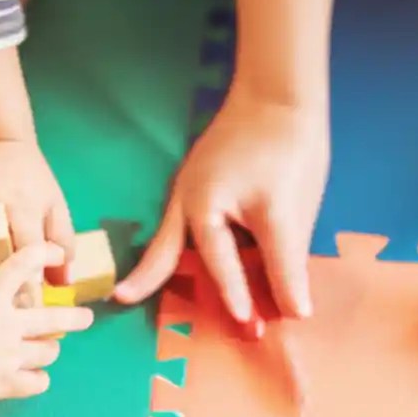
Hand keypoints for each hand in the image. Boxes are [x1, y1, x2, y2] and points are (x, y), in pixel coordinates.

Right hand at [0, 244, 94, 408]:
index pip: (22, 265)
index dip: (44, 254)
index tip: (58, 253)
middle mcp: (7, 325)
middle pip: (56, 317)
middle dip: (76, 317)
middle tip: (86, 317)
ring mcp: (11, 356)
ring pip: (50, 351)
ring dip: (50, 349)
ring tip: (48, 349)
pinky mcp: (7, 384)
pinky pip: (39, 382)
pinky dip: (38, 379)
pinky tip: (32, 377)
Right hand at [115, 87, 329, 322]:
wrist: (281, 89)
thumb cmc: (284, 151)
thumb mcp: (286, 213)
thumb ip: (286, 265)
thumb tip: (296, 312)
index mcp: (201, 208)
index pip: (219, 266)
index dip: (237, 298)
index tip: (249, 327)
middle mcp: (187, 198)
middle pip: (167, 247)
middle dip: (148, 277)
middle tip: (120, 299)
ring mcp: (194, 184)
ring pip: (177, 233)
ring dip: (166, 261)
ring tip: (143, 286)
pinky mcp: (206, 175)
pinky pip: (193, 220)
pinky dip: (192, 242)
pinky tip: (197, 251)